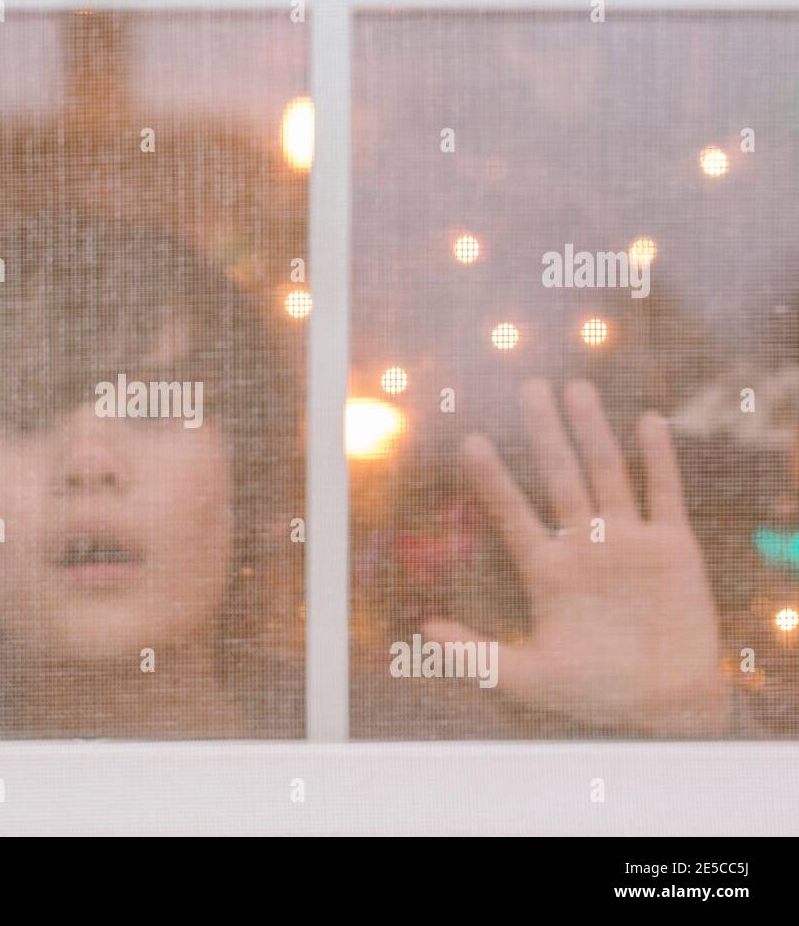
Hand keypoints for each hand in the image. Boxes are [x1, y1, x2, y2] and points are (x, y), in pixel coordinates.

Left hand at [424, 378, 730, 736]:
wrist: (664, 710)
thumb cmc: (594, 695)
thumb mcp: (527, 678)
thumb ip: (476, 655)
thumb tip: (423, 631)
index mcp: (547, 572)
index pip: (513, 513)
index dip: (493, 479)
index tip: (469, 441)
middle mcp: (584, 546)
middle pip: (559, 476)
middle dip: (544, 433)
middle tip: (529, 387)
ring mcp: (628, 542)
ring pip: (606, 473)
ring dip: (592, 431)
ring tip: (576, 387)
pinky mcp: (673, 549)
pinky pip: (664, 493)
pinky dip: (658, 458)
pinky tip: (646, 421)